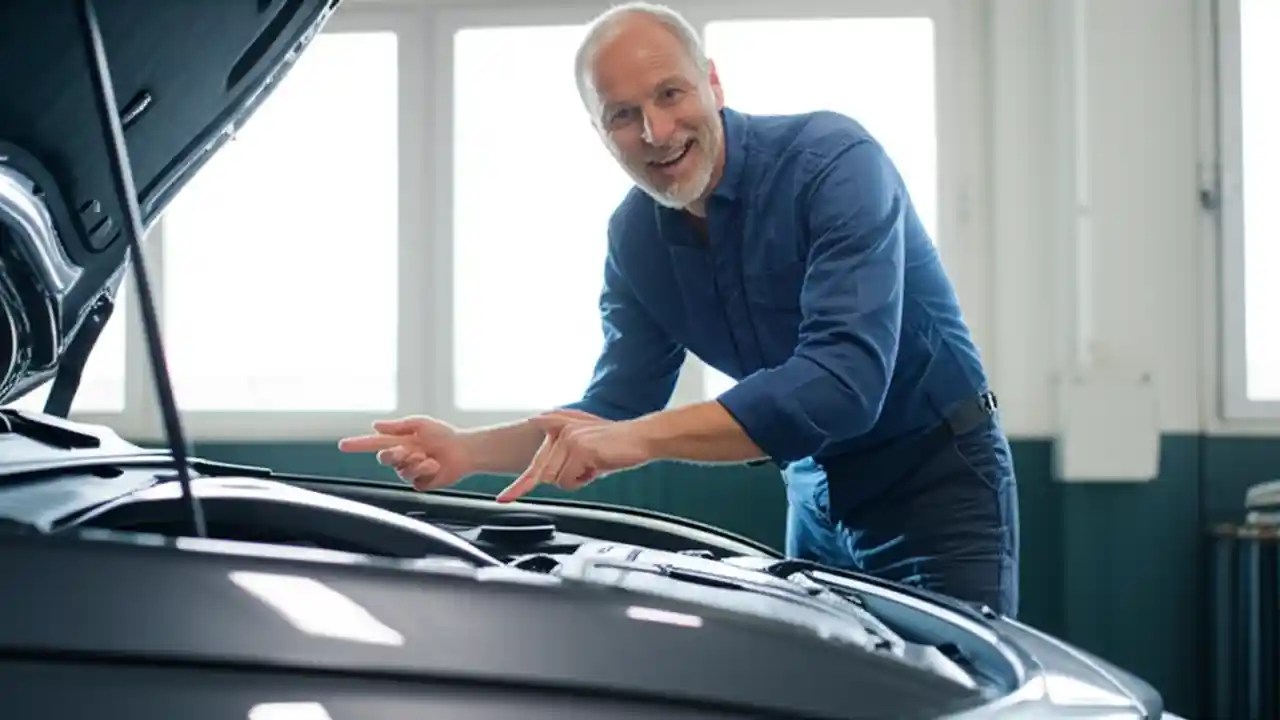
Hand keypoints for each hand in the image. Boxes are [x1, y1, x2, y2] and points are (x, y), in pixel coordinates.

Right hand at [337, 415, 475, 491]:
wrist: (464, 450)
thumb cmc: (444, 434)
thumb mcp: (420, 424)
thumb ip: (397, 426)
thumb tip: (375, 425)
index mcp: (399, 441)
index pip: (373, 443)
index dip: (357, 444)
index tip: (342, 444)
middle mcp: (401, 457)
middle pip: (384, 458)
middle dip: (394, 454)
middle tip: (408, 450)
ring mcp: (410, 471)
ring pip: (400, 470)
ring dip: (415, 462)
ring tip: (429, 457)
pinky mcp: (420, 483)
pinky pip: (414, 480)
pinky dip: (425, 471)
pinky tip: (435, 466)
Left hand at [497, 410, 653, 502]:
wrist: (643, 437)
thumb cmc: (617, 446)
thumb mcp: (587, 449)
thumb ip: (565, 457)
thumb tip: (548, 476)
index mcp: (558, 427)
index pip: (535, 461)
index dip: (519, 484)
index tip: (504, 498)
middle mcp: (559, 429)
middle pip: (546, 474)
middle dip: (566, 479)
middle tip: (590, 468)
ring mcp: (567, 438)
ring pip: (556, 479)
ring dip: (578, 479)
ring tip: (596, 465)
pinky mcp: (578, 448)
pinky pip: (569, 480)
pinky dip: (584, 480)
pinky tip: (598, 465)